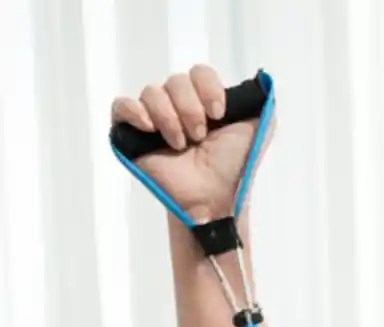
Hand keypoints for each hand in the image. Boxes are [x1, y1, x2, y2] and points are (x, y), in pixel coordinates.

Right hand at [110, 64, 271, 223]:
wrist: (214, 195)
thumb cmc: (235, 165)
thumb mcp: (261, 128)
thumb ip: (260, 101)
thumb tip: (259, 80)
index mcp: (206, 101)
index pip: (200, 73)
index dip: (208, 88)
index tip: (218, 114)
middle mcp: (179, 106)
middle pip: (176, 80)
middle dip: (190, 107)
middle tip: (199, 135)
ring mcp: (154, 118)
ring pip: (152, 92)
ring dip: (169, 117)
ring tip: (181, 144)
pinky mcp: (131, 133)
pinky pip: (122, 106)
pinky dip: (135, 111)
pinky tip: (150, 129)